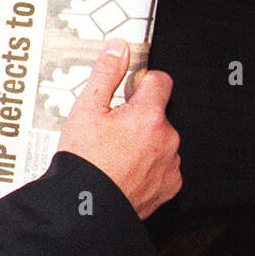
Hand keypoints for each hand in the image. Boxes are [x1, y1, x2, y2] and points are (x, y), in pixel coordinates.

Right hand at [56, 38, 181, 219]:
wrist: (86, 206)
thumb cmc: (84, 161)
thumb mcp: (85, 111)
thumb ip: (105, 75)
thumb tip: (118, 49)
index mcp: (148, 115)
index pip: (160, 81)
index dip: (143, 82)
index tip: (130, 90)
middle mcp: (167, 138)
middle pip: (157, 115)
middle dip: (137, 119)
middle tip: (109, 132)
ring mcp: (171, 163)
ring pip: (161, 142)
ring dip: (144, 144)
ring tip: (114, 156)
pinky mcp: (170, 186)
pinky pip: (163, 168)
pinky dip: (148, 168)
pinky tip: (124, 172)